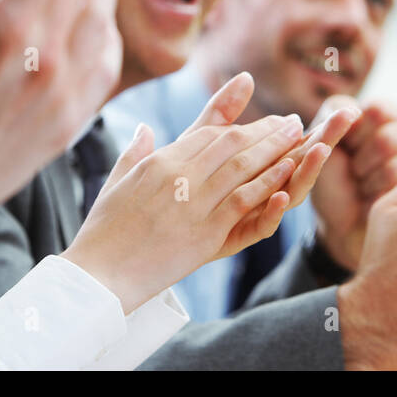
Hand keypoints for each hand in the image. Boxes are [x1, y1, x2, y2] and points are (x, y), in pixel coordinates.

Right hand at [62, 73, 359, 312]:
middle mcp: (177, 175)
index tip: (260, 120)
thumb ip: (134, 152)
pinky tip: (288, 174)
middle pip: (231, 144)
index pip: (207, 133)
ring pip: (242, 167)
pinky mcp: (204, 233)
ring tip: (300, 138)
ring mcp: (192, 203)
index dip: (239, 124)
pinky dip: (267, 185)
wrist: (97, 276)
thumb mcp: (115, 182)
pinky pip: (242, 202)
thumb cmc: (102, 232)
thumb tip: (144, 128)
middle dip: (265, 131)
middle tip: (292, 122)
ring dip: (275, 150)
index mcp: (157, 161)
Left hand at [310, 97, 396, 271]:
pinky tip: (375, 197)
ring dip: (366, 176)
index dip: (354, 131)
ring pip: (394, 159)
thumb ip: (334, 114)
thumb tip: (357, 110)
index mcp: (391, 117)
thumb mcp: (323, 140)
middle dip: (360, 159)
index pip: (379, 109)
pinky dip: (375, 189)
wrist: (340, 225)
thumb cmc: (333, 181)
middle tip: (356, 172)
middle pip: (386, 136)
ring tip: (365, 186)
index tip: (347, 147)